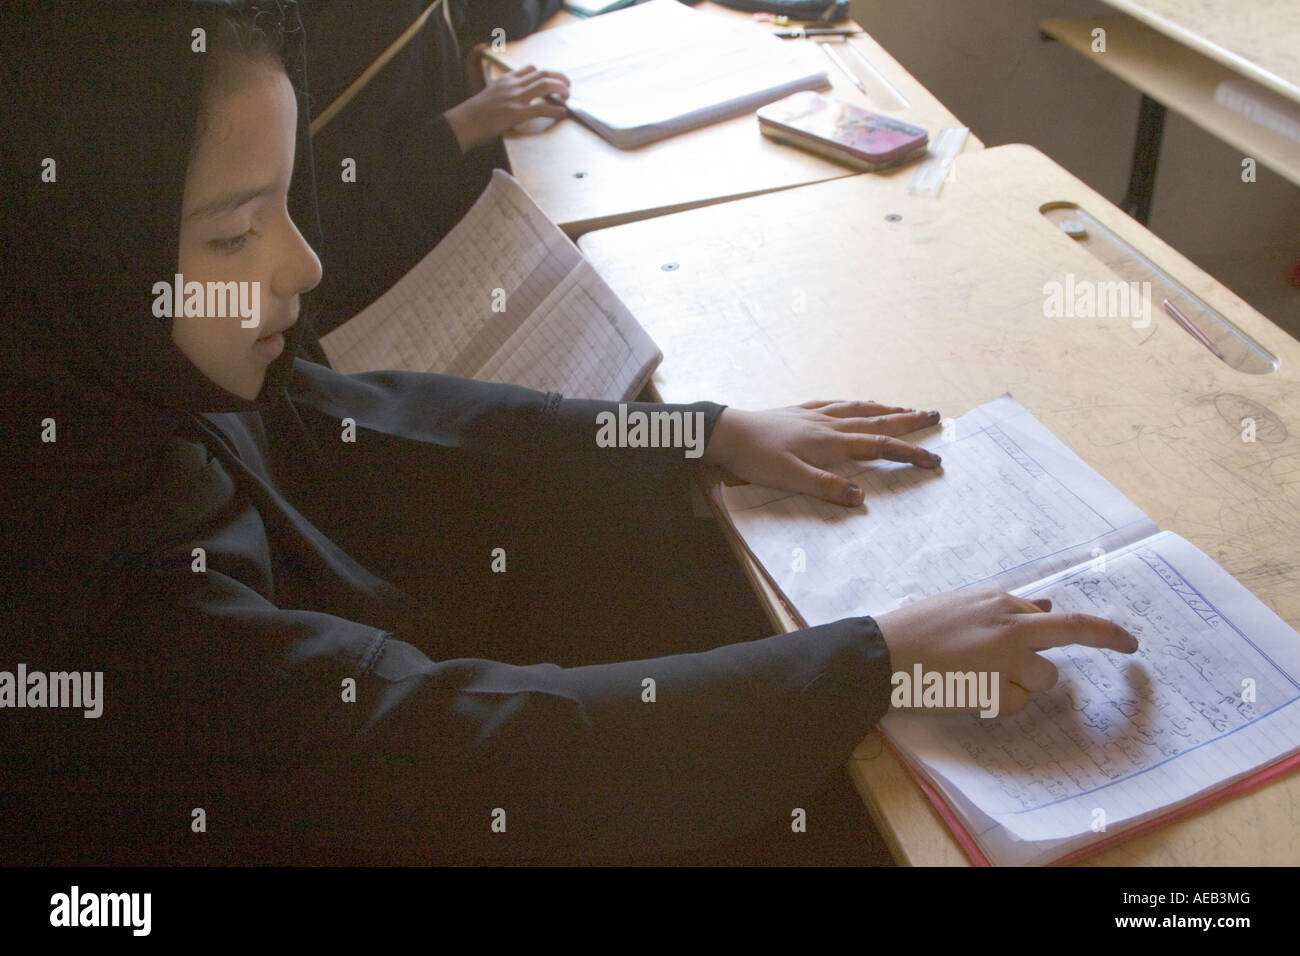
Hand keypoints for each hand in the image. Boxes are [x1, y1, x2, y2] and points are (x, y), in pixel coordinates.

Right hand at [444, 65, 569, 150]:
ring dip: (560, 88)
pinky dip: (555, 109)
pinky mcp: (516, 113)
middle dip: (558, 77)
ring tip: (568, 95)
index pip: (530, 69)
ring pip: (544, 85)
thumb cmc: (474, 113)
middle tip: (568, 85)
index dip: (545, 73)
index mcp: (506, 80)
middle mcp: (512, 85)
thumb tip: (513, 100)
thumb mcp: (490, 95)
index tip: (553, 80)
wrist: (463, 122)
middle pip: (542, 73)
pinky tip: (563, 112)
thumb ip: (504, 93)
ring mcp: (515, 98)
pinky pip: (541, 109)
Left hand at [701, 400, 942, 505]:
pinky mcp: (799, 411)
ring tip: (906, 407)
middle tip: (937, 416)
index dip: (909, 453)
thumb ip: (826, 487)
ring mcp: (814, 415)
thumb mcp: (789, 479)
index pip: (879, 447)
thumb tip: (862, 497)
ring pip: (859, 409)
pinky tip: (855, 403)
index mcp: (830, 443)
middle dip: (909, 420)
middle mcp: (828, 424)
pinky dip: (854, 403)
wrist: (726, 432)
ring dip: (886, 408)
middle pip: (877, 420)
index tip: (935, 459)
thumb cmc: (756, 458)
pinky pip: (835, 403)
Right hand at [876, 589, 1138, 716]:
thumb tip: (1045, 608)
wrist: (882, 653)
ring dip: (1020, 684)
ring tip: (975, 679)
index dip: (1092, 628)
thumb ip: (1002, 611)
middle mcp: (1009, 622)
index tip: (1122, 636)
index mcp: (997, 600)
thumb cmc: (913, 630)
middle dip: (1107, 637)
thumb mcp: (959, 608)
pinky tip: (966, 691)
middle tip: (1130, 646)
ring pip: (1042, 677)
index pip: (1053, 615)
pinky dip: (997, 702)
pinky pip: (1015, 701)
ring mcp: (1006, 655)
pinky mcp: (997, 686)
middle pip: (1072, 631)